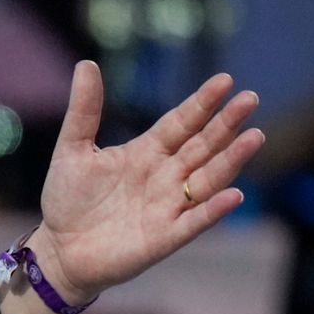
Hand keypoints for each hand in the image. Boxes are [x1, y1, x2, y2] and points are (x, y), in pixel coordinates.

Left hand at [30, 61, 264, 302]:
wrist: (59, 249)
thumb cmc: (67, 200)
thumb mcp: (72, 150)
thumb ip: (84, 111)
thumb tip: (86, 64)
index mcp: (146, 152)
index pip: (181, 123)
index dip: (202, 103)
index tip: (224, 81)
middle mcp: (165, 176)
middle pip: (203, 146)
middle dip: (226, 124)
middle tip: (250, 98)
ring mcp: (169, 206)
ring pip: (208, 179)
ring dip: (231, 160)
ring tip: (254, 137)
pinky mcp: (165, 237)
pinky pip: (195, 221)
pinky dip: (213, 210)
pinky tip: (233, 195)